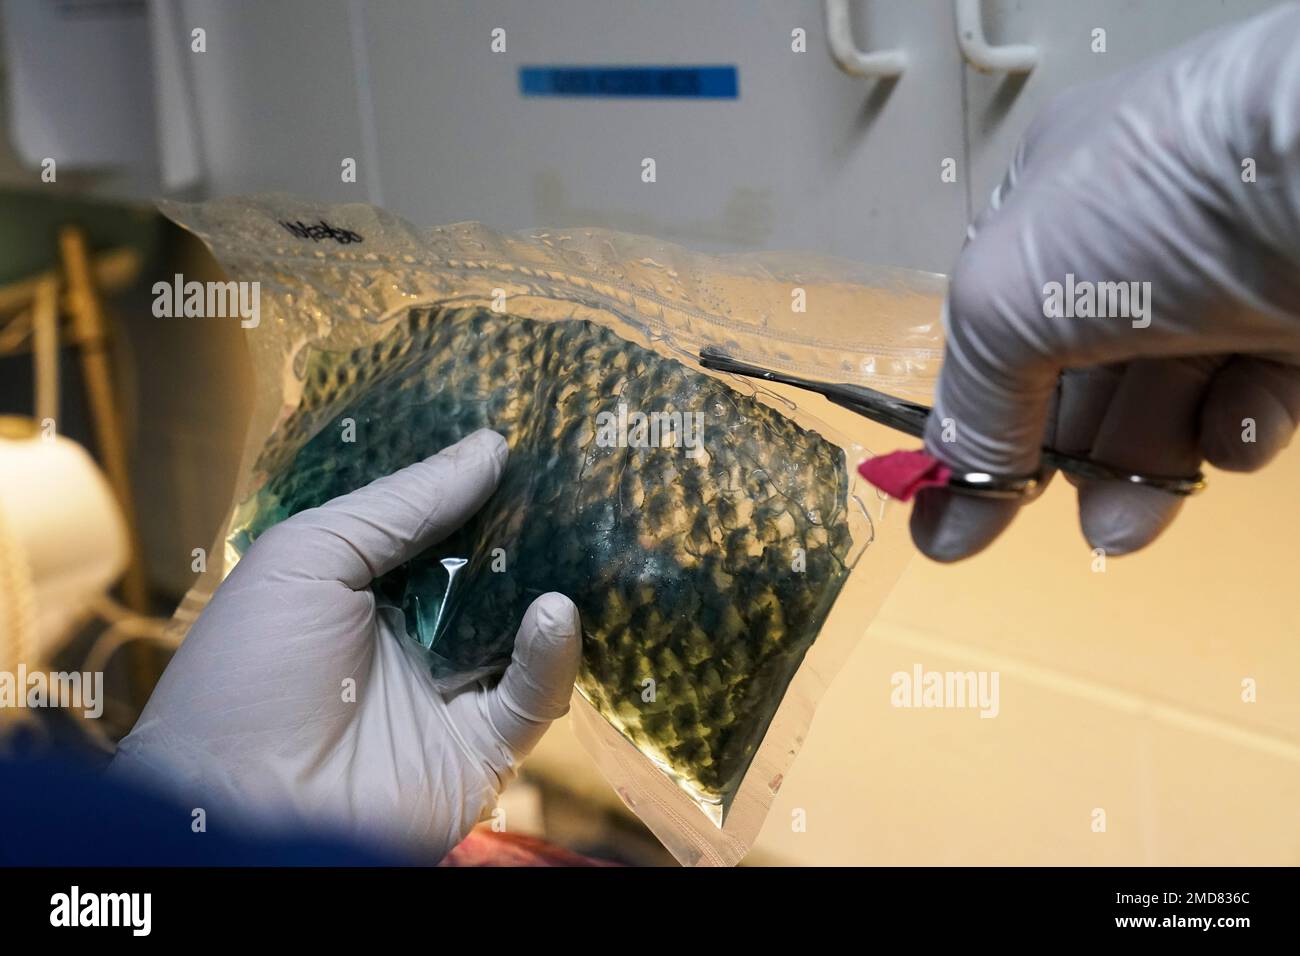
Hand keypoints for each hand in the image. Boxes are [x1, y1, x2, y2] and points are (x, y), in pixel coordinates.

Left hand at [112, 429, 580, 858]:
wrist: (234, 809)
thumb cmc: (248, 673)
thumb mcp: (309, 557)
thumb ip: (401, 505)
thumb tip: (489, 448)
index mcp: (359, 589)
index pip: (434, 527)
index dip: (474, 486)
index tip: (524, 440)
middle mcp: (409, 637)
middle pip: (485, 574)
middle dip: (525, 528)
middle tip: (574, 476)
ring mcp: (446, 693)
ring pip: (519, 631)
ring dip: (549, 584)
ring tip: (580, 532)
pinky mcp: (479, 749)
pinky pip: (530, 698)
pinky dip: (551, 655)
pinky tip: (554, 612)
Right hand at [914, 4, 1299, 560]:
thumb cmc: (1155, 203)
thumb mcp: (1010, 296)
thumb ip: (974, 402)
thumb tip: (954, 492)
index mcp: (1047, 207)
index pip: (997, 333)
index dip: (978, 421)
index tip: (959, 511)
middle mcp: (1132, 241)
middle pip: (1081, 379)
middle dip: (1068, 460)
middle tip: (1066, 524)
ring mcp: (1222, 279)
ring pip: (1166, 398)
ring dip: (1141, 467)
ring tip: (1127, 526)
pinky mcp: (1298, 315)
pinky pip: (1253, 392)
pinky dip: (1233, 429)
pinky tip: (1230, 441)